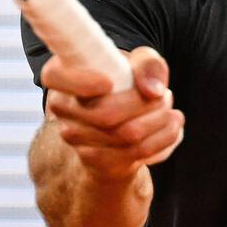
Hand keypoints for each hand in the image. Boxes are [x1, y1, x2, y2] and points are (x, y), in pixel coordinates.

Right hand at [41, 46, 184, 182]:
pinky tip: (173, 126)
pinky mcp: (96, 162)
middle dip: (147, 104)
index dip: (80, 82)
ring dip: (160, 120)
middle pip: (105, 114)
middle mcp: (62, 108)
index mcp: (63, 75)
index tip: (109, 83)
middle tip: (166, 95)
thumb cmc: (126, 82)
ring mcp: (76, 138)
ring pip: (126, 135)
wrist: (121, 123)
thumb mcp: (137, 64)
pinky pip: (137, 152)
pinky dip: (164, 137)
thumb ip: (148, 64)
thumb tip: (153, 90)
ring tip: (170, 109)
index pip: (54, 76)